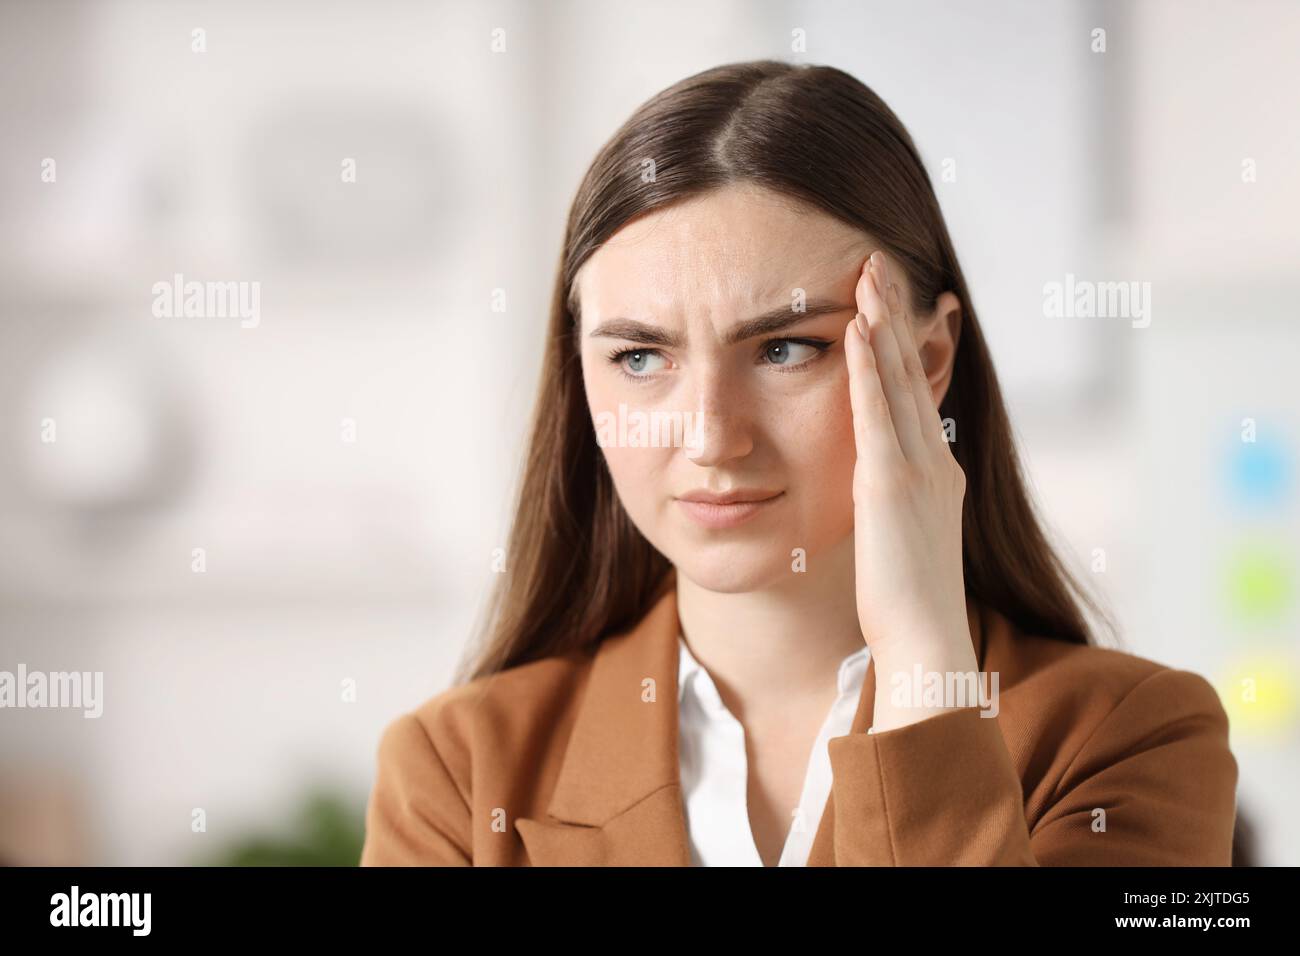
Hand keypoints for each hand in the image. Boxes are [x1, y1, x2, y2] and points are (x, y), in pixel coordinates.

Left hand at [843, 251, 976, 728]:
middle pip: (913, 371)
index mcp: (933, 470)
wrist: (924, 640)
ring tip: (869, 272)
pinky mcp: (893, 485)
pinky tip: (860, 330)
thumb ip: (890, 498)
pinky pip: (878, 414)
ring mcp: (916, 469)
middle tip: (878, 260)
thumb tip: (875, 482)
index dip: (903, 340)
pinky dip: (871, 368)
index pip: (916, 391)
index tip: (887, 297)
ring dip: (883, 323)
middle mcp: (932, 459)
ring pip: (900, 381)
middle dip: (895, 313)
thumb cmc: (905, 600)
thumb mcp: (901, 535)